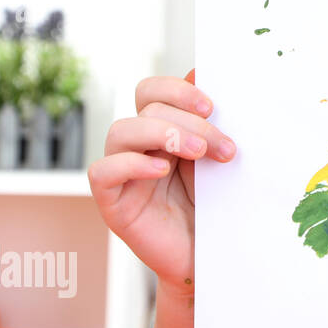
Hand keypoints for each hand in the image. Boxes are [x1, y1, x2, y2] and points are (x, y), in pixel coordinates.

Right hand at [88, 69, 237, 290]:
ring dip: (165, 135)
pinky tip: (160, 170)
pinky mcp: (111, 200)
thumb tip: (201, 70)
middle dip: (190, 122)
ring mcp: (121, 172)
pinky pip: (103, 171)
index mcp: (161, 129)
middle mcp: (138, 145)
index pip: (152, 90)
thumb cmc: (214, 206)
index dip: (178, 90)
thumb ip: (209, 121)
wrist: (208, 257)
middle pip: (148, 109)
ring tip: (199, 154)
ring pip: (122, 130)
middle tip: (224, 147)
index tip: (213, 106)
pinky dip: (131, 164)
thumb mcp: (216, 160)